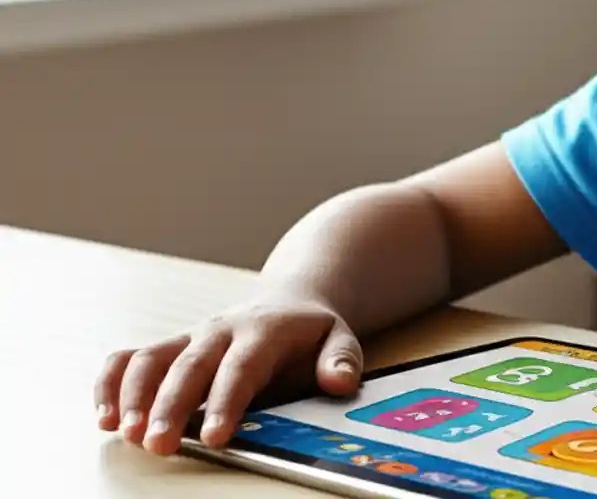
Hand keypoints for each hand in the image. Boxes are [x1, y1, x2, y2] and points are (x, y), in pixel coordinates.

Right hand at [94, 292, 363, 455]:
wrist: (288, 301)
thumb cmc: (309, 333)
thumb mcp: (339, 338)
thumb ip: (342, 359)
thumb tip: (340, 380)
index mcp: (262, 333)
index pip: (241, 368)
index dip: (225, 402)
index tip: (214, 436)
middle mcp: (219, 332)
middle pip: (188, 367)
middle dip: (170, 406)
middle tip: (158, 444)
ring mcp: (189, 338)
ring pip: (151, 359)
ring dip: (134, 395)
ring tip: (126, 433)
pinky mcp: (168, 347)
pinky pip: (129, 357)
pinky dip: (110, 382)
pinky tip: (104, 417)